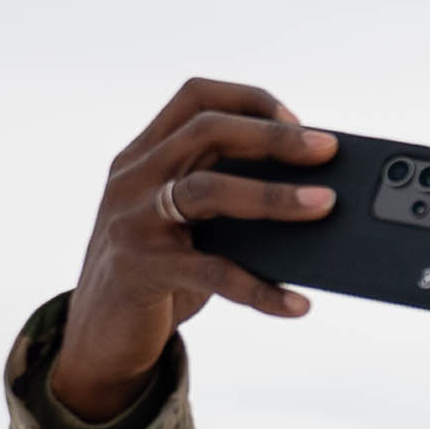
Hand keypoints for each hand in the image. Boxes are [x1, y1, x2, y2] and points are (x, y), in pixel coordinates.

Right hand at [50, 80, 340, 422]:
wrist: (101, 330)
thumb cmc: (162, 269)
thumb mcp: (185, 221)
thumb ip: (225, 197)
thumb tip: (314, 197)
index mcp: (146, 153)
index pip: (196, 98)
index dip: (249, 100)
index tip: (299, 121)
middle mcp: (134, 177)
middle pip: (205, 132)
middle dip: (272, 137)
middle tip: (328, 149)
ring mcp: (133, 220)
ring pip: (206, 191)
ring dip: (272, 195)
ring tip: (325, 205)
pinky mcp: (142, 269)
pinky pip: (212, 273)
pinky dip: (261, 290)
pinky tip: (298, 304)